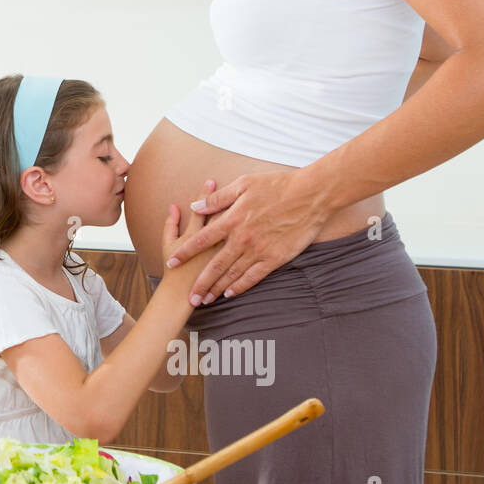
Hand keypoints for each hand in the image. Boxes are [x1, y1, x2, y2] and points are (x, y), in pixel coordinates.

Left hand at [162, 170, 330, 304]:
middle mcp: (243, 238)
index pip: (202, 239)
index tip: (172, 262)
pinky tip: (231, 294)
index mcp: (233, 219)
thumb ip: (218, 198)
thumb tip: (194, 206)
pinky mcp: (275, 258)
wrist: (311, 194)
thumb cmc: (277, 185)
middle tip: (189, 297)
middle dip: (200, 282)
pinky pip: (254, 276)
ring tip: (206, 299)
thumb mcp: (244, 184)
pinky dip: (241, 287)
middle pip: (215, 265)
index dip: (186, 252)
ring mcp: (259, 250)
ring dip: (218, 288)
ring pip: (233, 274)